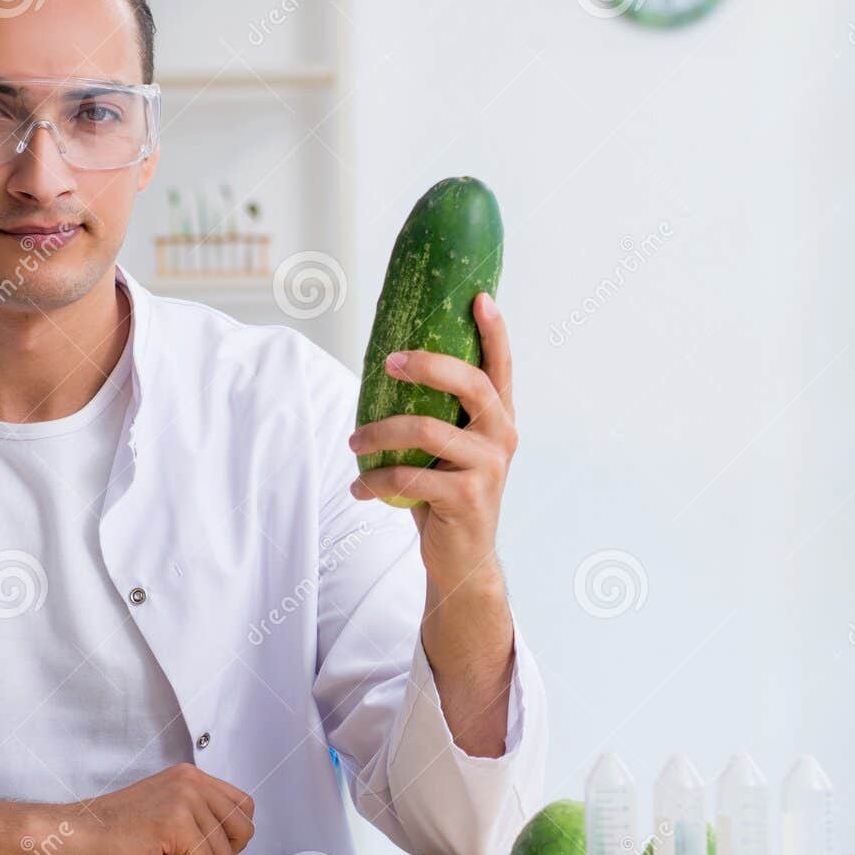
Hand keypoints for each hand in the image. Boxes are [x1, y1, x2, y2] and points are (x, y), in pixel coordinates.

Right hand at [43, 763, 254, 854]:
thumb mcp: (165, 810)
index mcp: (190, 775)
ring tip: (159, 852)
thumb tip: (239, 842)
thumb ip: (199, 816)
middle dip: (220, 852)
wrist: (74, 836)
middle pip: (243, 828)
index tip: (202, 845)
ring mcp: (184, 797)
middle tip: (183, 854)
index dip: (230, 834)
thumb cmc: (114, 833)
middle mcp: (191, 780)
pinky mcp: (175, 821)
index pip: (244, 806)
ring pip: (223, 852)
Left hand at [347, 292, 516, 593]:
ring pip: (428, 429)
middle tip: (388, 360)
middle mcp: (501, 436)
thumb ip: (436, 414)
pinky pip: (409, 476)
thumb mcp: (446, 449)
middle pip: (470, 383)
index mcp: (498, 418)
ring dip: (379, 433)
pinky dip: (375, 480)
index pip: (501, 367)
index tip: (479, 297)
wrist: (461, 558)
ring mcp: (488, 467)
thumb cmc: (444, 494)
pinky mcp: (467, 497)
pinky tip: (359, 488)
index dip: (494, 331)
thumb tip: (385, 367)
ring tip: (353, 442)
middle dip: (426, 364)